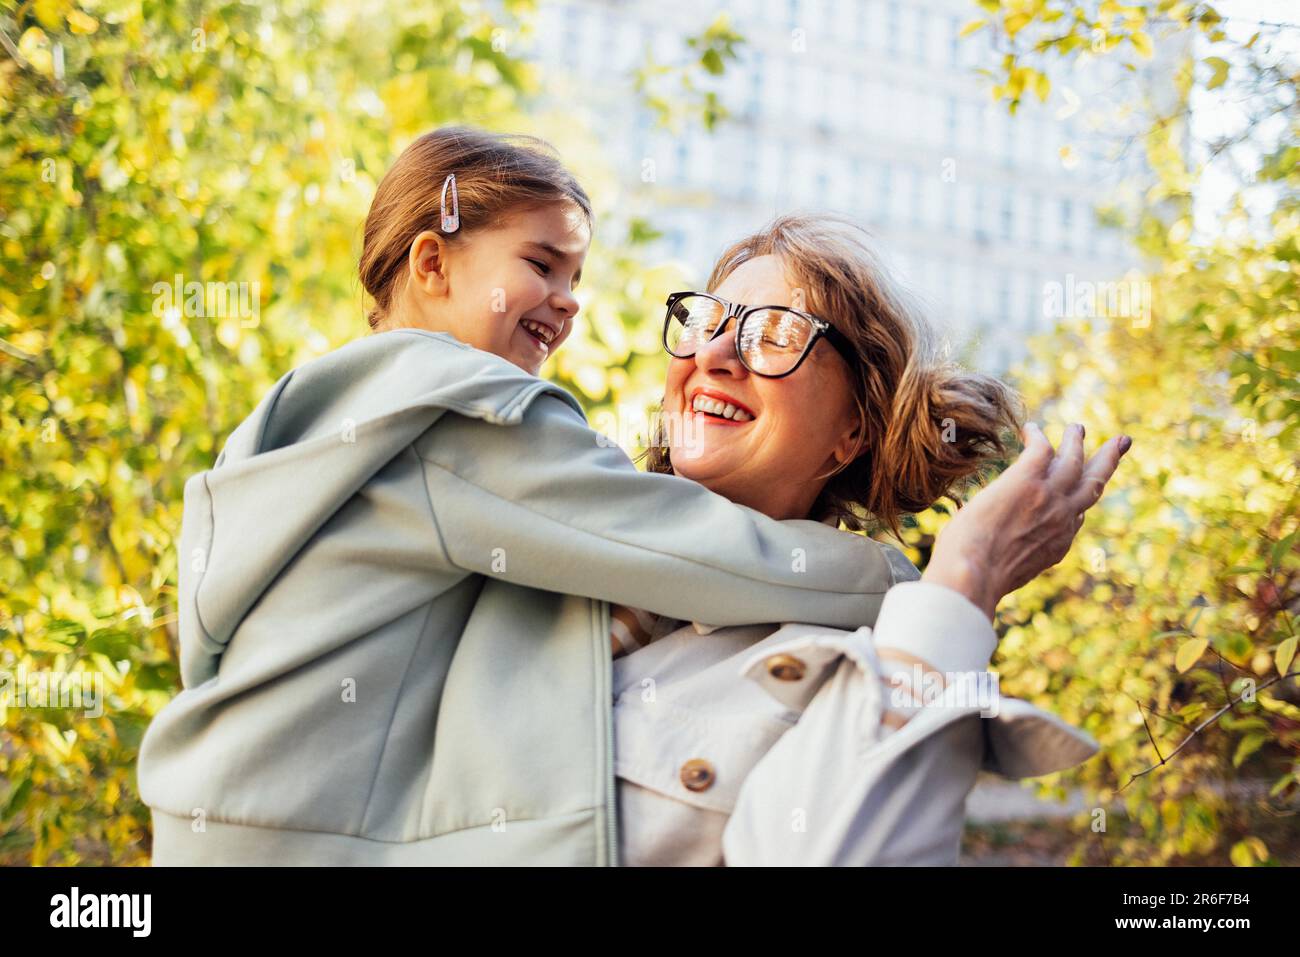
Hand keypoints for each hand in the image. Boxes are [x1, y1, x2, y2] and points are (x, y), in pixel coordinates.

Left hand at [922, 422, 1131, 619]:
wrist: (973, 573)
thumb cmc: (975, 579)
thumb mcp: (1003, 574)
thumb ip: (1009, 561)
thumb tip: (986, 561)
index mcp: (1057, 545)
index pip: (1077, 516)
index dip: (1079, 501)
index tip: (1078, 492)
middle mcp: (1062, 519)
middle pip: (1094, 483)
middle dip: (1108, 461)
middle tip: (1120, 442)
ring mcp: (1049, 497)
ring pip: (1074, 459)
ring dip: (1076, 440)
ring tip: (1075, 427)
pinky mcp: (1028, 479)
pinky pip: (1042, 448)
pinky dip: (1039, 436)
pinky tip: (1031, 428)